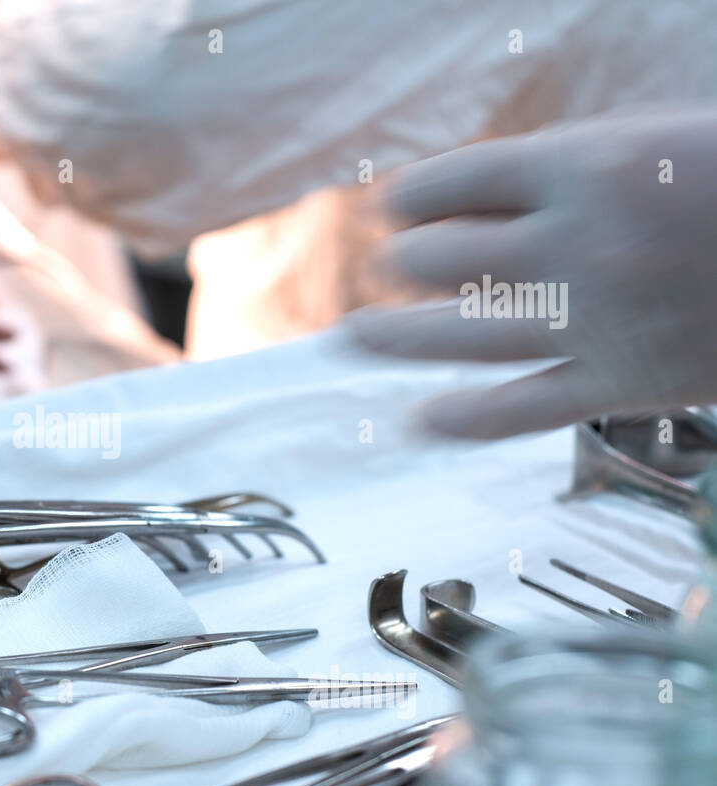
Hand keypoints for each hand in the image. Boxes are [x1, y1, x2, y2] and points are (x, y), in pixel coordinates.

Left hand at [346, 109, 716, 438]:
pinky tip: (418, 419)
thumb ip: (572, 166)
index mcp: (586, 163)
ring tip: (352, 335)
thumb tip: (475, 199)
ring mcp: (594, 319)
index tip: (395, 207)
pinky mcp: (620, 384)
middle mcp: (575, 241)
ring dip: (390, 335)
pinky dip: (458, 420)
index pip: (451, 183)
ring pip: (455, 336)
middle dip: (404, 260)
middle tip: (392, 264)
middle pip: (438, 258)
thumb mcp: (659, 140)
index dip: (409, 197)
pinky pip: (514, 412)